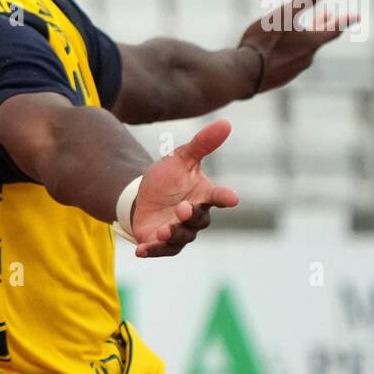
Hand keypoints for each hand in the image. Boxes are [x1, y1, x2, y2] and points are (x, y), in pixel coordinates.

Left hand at [131, 119, 239, 257]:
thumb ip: (202, 144)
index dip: (226, 198)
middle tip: (182, 208)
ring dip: (173, 234)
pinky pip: (160, 250)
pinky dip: (151, 250)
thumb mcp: (181, 158)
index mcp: (203, 196)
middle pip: (199, 220)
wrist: (142, 197)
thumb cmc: (169, 179)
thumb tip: (226, 123)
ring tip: (164, 230)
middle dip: (191, 216)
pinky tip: (140, 251)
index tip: (233, 198)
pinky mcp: (161, 243)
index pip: (218, 197)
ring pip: (182, 237)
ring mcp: (179, 231)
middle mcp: (194, 216)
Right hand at [239, 0, 359, 94]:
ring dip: (303, 40)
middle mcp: (307, 58)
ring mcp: (292, 71)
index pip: (335, 29)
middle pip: (319, 40)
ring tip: (298, 33)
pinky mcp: (278, 80)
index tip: (356, 16)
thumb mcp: (285, 13)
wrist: (242, 74)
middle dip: (323, 26)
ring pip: (303, 52)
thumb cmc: (264, 40)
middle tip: (327, 16)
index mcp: (312, 42)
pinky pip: (288, 63)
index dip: (345, 20)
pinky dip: (288, 53)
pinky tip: (278, 52)